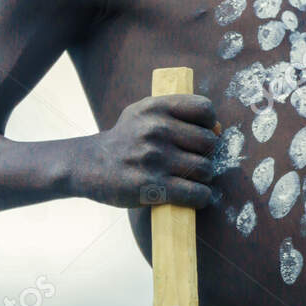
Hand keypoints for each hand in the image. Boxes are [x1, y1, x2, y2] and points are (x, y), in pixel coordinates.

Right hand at [81, 94, 219, 208]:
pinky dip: (200, 197)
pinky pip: (196, 193)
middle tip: (192, 162)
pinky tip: (192, 196)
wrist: (88, 164)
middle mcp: (155, 129)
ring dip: (202, 178)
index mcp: (156, 107)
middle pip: (209, 142)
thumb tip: (217, 128)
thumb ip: (177, 114)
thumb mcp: (143, 113)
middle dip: (206, 154)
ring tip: (188, 179)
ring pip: (205, 169)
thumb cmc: (125, 139)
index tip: (199, 135)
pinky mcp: (152, 186)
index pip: (205, 109)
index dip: (209, 124)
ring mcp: (154, 158)